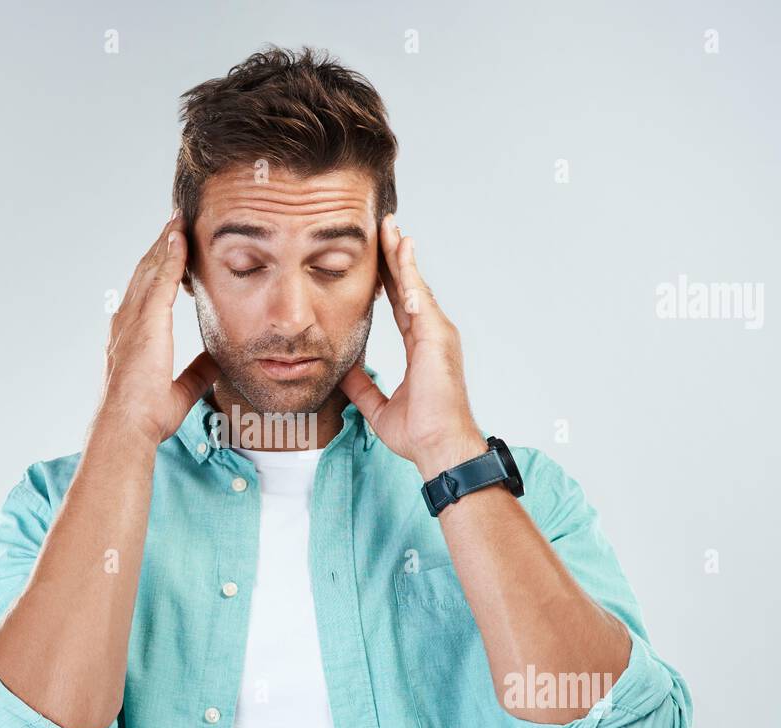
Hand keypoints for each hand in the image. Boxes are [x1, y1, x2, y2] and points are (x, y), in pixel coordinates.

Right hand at [98, 210, 219, 444]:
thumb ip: (198, 372)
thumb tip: (217, 360)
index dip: (159, 272)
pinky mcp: (145, 320)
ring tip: (178, 222)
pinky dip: (169, 255)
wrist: (127, 425)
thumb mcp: (182, 391)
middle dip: (160, 249)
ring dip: (165, 244)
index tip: (171, 253)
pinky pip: (159, 279)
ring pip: (151, 270)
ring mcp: (133, 319)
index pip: (148, 295)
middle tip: (174, 225)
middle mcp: (127, 322)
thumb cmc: (145, 416)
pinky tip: (179, 237)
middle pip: (145, 274)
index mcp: (133, 338)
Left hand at [339, 213, 487, 478]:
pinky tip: (399, 253)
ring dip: (402, 255)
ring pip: (416, 285)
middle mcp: (432, 335)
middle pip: (410, 286)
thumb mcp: (378, 407)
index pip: (402, 303)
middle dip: (397, 255)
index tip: (381, 255)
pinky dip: (409, 276)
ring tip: (391, 228)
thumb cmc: (419, 434)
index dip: (391, 279)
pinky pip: (419, 299)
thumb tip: (343, 372)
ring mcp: (438, 334)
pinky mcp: (437, 338)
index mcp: (421, 347)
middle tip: (385, 226)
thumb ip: (362, 388)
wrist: (438, 448)